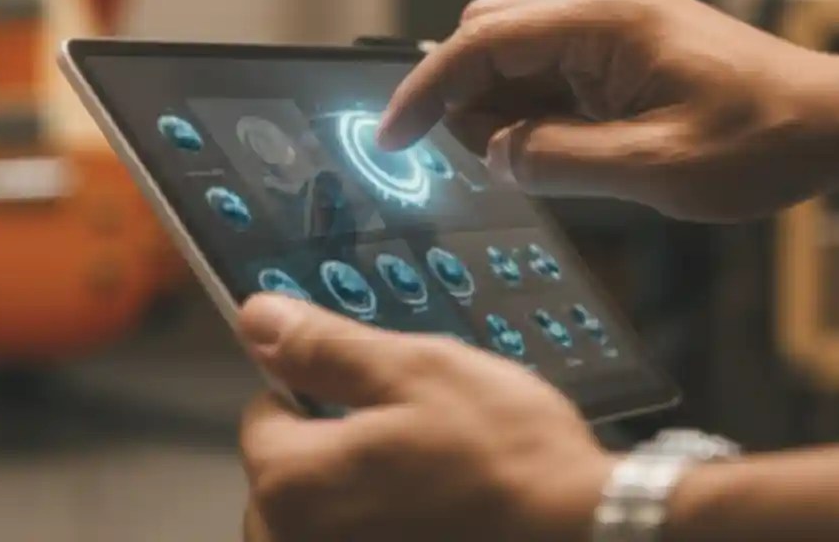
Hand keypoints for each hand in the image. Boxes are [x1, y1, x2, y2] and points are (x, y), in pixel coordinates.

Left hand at [236, 293, 612, 541]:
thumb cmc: (506, 458)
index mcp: (292, 482)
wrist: (578, 530)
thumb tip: (259, 319)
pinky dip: (382, 524)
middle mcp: (296, 540)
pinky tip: (434, 512)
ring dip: (359, 493)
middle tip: (410, 435)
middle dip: (334, 446)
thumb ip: (325, 347)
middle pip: (286, 472)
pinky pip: (355, 537)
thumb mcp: (415, 371)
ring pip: (319, 515)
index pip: (262, 413)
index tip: (370, 388)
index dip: (316, 388)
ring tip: (429, 478)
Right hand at [377, 0, 838, 220]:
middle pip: (490, 36)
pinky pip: (554, 69)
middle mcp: (604, 7)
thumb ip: (557, 160)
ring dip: (502, 106)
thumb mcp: (651, 169)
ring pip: (518, 54)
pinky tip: (554, 145)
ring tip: (532, 160)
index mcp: (604, 22)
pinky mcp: (627, 46)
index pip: (481, 43)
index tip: (392, 135)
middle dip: (464, 98)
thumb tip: (496, 154)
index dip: (425, 91)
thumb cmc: (762, 139)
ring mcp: (615, 24)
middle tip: (479, 161)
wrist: (833, 122)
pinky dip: (536, 107)